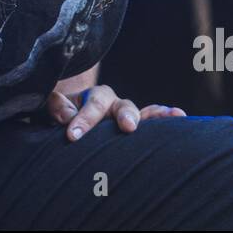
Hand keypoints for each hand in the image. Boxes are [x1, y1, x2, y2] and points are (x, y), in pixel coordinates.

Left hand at [46, 84, 186, 140]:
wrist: (66, 122)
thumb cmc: (60, 114)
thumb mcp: (51, 106)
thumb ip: (56, 105)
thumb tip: (68, 115)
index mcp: (93, 96)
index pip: (92, 104)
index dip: (84, 119)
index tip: (73, 136)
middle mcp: (113, 103)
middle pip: (122, 105)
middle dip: (124, 115)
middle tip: (127, 127)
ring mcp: (125, 116)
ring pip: (142, 113)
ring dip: (156, 115)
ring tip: (175, 114)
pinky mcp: (134, 128)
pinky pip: (152, 122)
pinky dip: (165, 119)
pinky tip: (181, 117)